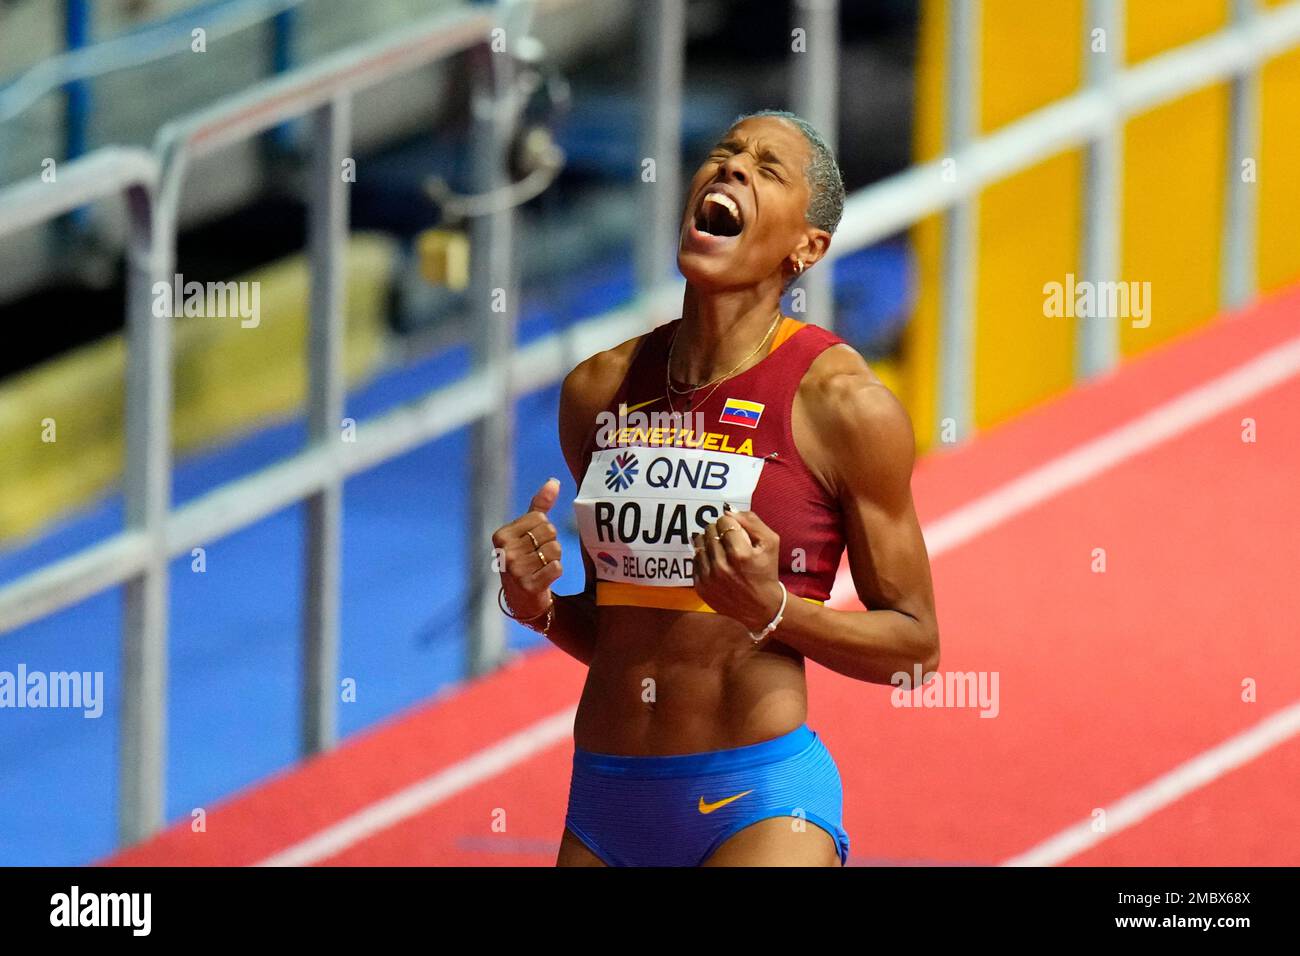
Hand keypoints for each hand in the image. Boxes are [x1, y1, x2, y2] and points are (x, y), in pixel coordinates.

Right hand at [491, 478, 563, 618]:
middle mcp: (506, 551)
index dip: (544, 529)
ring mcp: (516, 570)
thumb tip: (553, 481)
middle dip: (550, 543)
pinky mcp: (529, 586)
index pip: (540, 517)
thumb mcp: (526, 531)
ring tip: (540, 567)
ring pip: (555, 550)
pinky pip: (557, 568)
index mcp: (502, 535)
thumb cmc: (525, 558)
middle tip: (538, 556)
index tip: (532, 542)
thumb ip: (539, 506)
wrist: (521, 598)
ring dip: (554, 558)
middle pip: (549, 532)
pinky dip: (556, 571)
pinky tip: (544, 577)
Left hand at [691, 505, 784, 632]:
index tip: (735, 531)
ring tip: (720, 549)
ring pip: (699, 544)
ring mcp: (709, 578)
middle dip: (718, 531)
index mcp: (740, 554)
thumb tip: (729, 511)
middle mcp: (721, 566)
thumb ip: (752, 522)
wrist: (761, 607)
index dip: (730, 523)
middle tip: (728, 540)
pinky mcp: (700, 587)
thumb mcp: (770, 543)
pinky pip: (695, 560)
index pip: (723, 522)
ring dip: (709, 542)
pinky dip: (704, 558)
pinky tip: (715, 563)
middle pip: (709, 531)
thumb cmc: (766, 571)